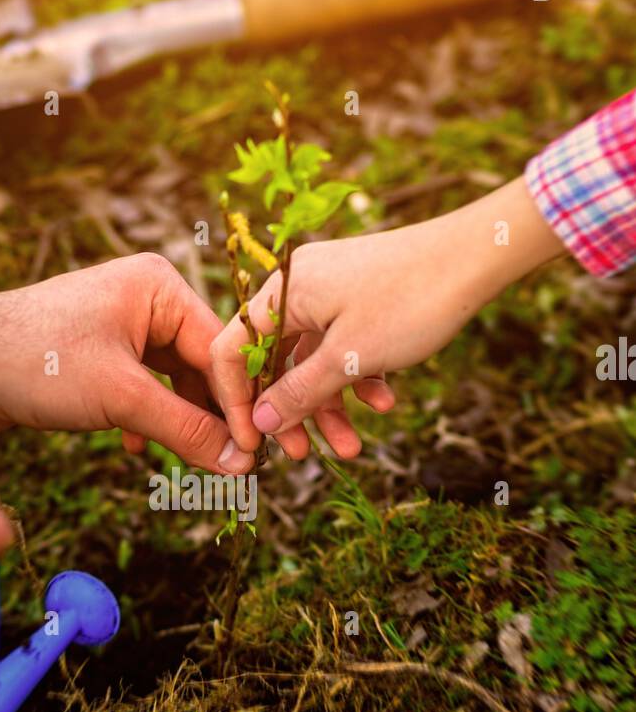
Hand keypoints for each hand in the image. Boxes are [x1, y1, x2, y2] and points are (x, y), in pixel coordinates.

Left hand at [0, 252, 254, 474]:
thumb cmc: (33, 360)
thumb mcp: (121, 399)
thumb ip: (187, 430)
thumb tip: (240, 462)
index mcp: (158, 287)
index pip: (223, 349)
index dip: (244, 404)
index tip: (263, 452)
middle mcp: (144, 301)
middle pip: (203, 367)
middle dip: (218, 418)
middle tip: (245, 465)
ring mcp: (120, 330)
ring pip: (173, 385)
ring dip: (183, 425)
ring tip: (204, 468)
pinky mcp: (97, 360)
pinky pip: (143, 394)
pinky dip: (147, 424)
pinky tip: (138, 453)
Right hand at [211, 176, 564, 458]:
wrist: (477, 256)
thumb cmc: (411, 300)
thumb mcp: (348, 358)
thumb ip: (299, 393)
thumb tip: (261, 422)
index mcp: (284, 292)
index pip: (232, 350)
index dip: (237, 400)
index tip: (253, 441)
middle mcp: (300, 287)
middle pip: (274, 360)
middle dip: (290, 412)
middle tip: (302, 455)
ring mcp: (331, 291)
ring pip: (314, 360)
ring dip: (329, 405)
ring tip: (351, 447)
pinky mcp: (360, 298)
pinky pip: (343, 346)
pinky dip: (357, 378)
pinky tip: (384, 403)